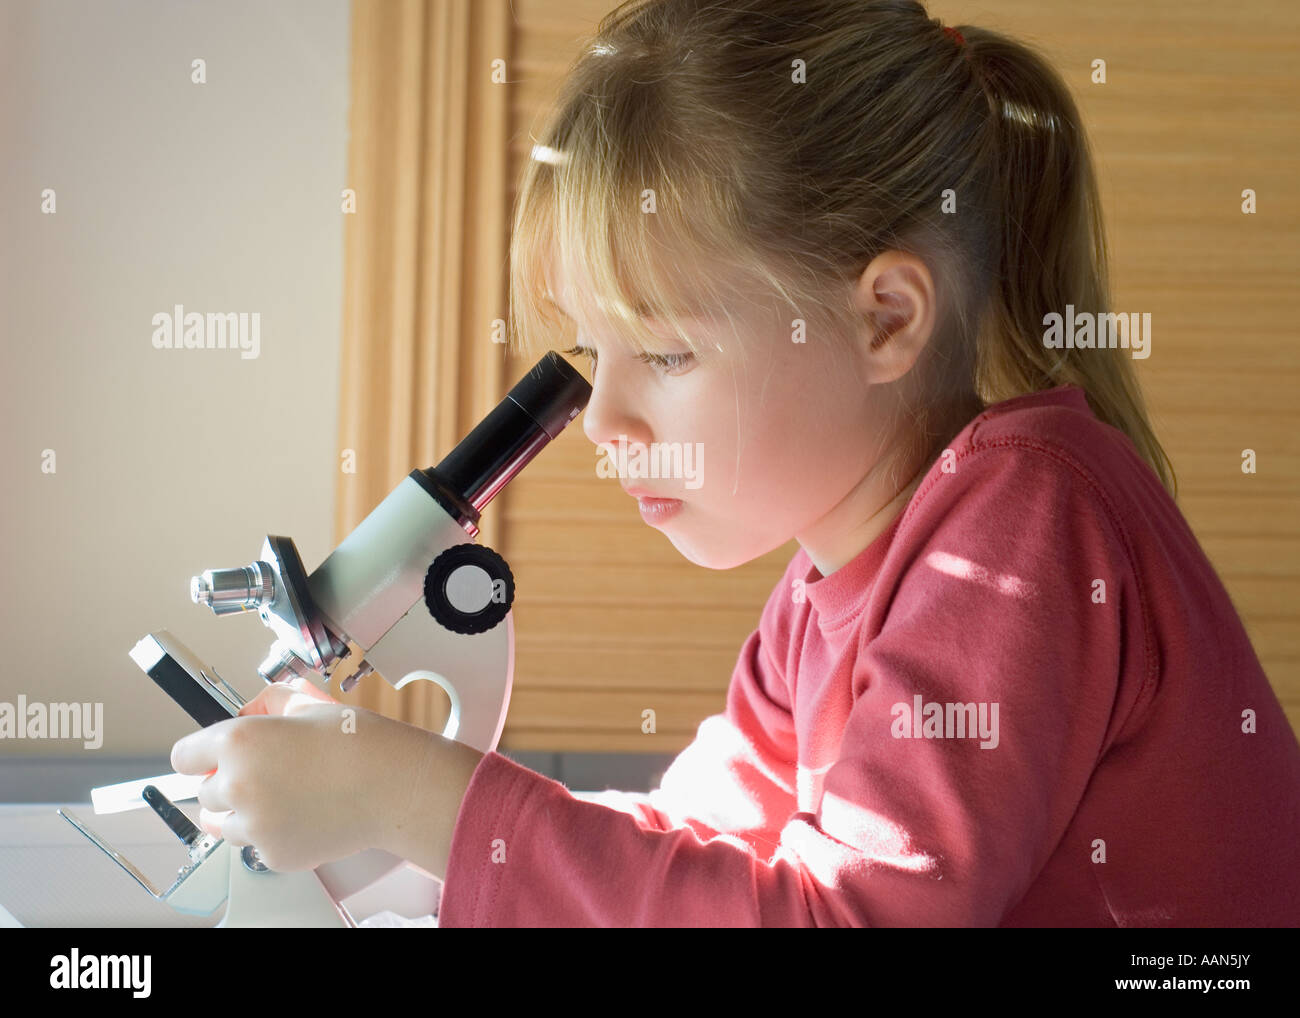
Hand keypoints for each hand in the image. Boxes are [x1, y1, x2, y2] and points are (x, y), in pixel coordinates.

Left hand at [170, 677, 427, 871]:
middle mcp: (238, 785)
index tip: (209, 759)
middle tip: (270, 774)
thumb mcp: (308, 704)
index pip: (183, 757)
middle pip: (204, 792)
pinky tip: (305, 814)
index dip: (199, 755)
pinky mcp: (273, 854)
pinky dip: (274, 834)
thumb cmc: (359, 742)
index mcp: (239, 741)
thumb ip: (267, 704)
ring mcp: (254, 825)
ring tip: (288, 796)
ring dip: (245, 812)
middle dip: (229, 782)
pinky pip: (257, 846)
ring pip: (225, 824)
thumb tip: (246, 713)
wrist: (393, 785)